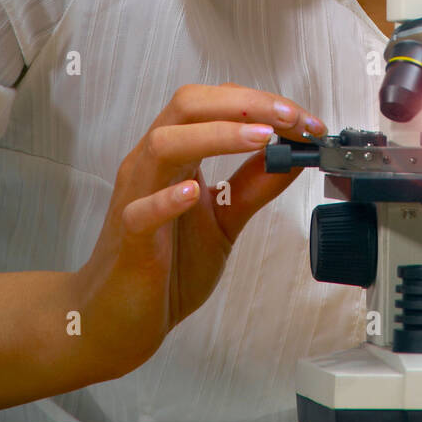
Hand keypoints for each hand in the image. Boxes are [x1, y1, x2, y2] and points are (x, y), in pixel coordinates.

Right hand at [73, 84, 326, 379]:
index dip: (261, 102)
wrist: (117, 319)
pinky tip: (194, 192)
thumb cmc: (167, 264)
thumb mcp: (224, 218)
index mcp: (176, 154)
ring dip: (216, 135)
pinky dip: (167, 198)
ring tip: (261, 139)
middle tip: (290, 118)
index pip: (214, 103)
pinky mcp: (129, 239)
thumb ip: (254, 185)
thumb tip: (294, 154)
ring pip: (164, 145)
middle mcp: (152, 164)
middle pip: (188, 106)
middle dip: (245, 105)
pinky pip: (141, 211)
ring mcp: (136, 198)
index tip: (304, 120)